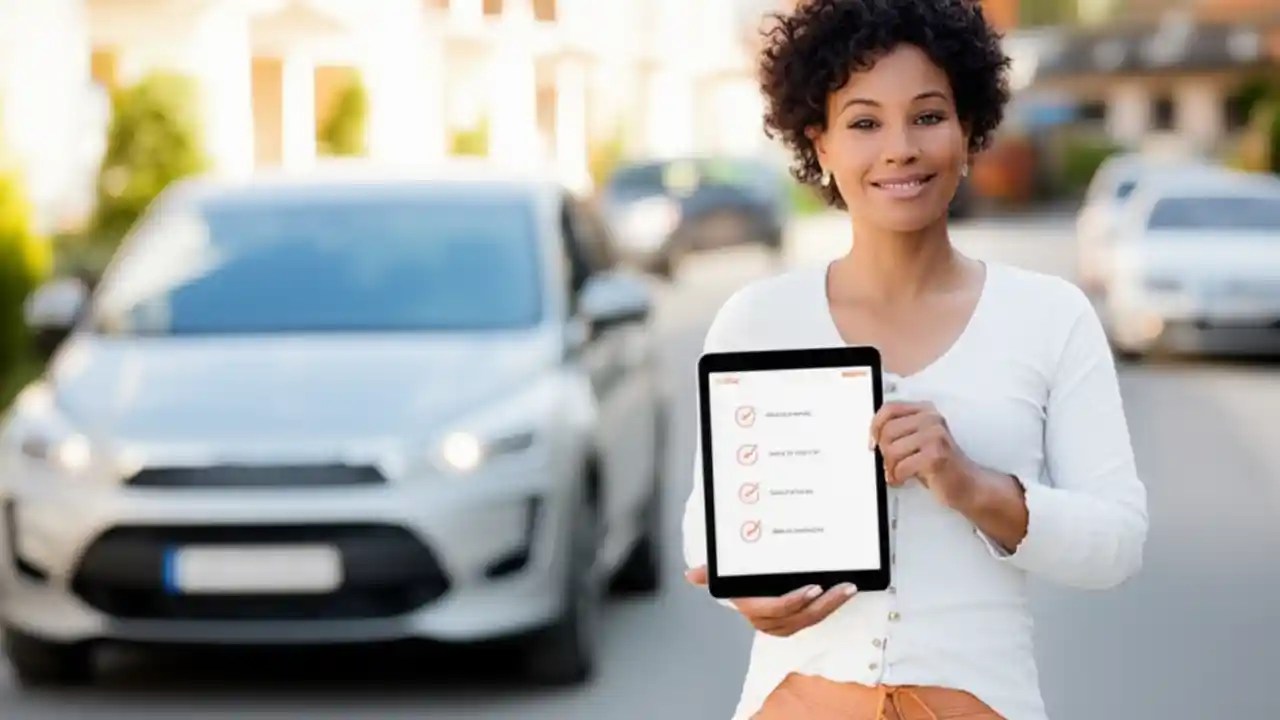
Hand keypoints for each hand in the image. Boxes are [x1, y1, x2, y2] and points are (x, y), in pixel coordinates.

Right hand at [684, 566, 856, 636]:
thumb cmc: (736, 584)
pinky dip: (829, 607)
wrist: (741, 595)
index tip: (813, 587)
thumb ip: (708, 574)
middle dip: (823, 604)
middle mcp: (767, 621)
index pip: (775, 608)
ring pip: (809, 619)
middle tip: (841, 587)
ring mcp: (782, 624)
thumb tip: (690, 575)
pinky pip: (813, 617)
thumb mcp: (723, 576)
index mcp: (752, 608)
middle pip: (799, 616)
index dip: (794, 601)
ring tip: (848, 588)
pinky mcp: (794, 622)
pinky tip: (843, 593)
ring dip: (831, 606)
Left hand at [869, 401, 980, 510]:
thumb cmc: (940, 465)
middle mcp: (931, 419)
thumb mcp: (918, 441)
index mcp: (925, 411)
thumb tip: (873, 438)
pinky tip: (905, 479)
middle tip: (890, 465)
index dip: (875, 426)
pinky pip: (902, 466)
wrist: (968, 485)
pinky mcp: (936, 455)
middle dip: (884, 453)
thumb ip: (900, 432)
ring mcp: (935, 436)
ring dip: (891, 467)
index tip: (873, 443)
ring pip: (892, 449)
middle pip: (887, 431)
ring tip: (898, 474)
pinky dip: (898, 477)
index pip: (889, 409)